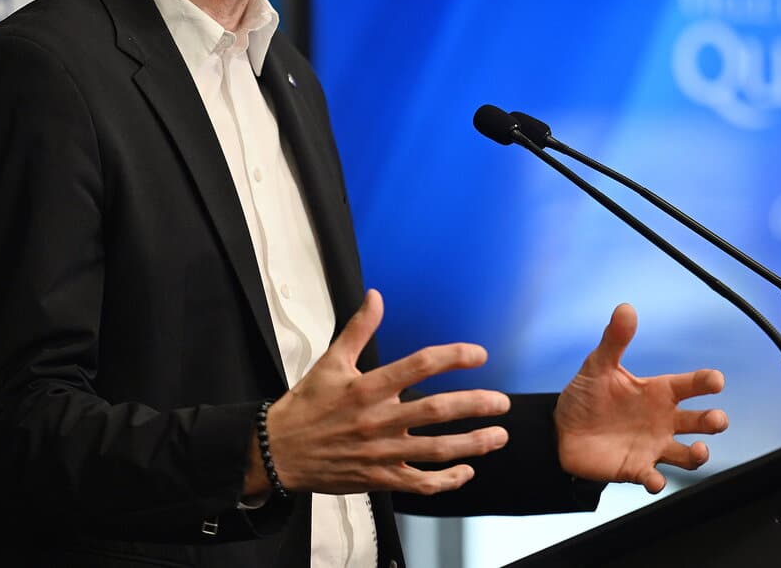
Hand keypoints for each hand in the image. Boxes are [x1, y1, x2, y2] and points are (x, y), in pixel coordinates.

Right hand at [249, 289, 510, 496]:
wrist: (278, 453)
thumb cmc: (306, 405)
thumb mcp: (330, 361)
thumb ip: (359, 329)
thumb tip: (376, 296)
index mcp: (367, 387)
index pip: (419, 366)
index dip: (453, 357)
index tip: (479, 355)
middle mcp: (378, 420)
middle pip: (437, 411)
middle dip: (475, 406)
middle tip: (502, 402)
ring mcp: (381, 453)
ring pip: (435, 450)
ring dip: (472, 444)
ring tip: (499, 436)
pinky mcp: (379, 479)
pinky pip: (419, 483)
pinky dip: (446, 481)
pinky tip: (466, 472)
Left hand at [554, 303, 727, 493]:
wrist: (561, 430)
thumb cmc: (586, 396)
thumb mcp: (598, 365)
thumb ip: (615, 340)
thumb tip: (626, 308)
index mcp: (657, 392)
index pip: (690, 385)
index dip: (706, 382)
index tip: (716, 380)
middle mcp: (662, 420)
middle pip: (699, 422)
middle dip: (713, 421)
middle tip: (716, 419)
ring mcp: (652, 446)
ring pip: (687, 454)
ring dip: (698, 454)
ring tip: (698, 450)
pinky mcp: (636, 468)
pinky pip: (654, 478)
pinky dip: (658, 482)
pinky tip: (654, 479)